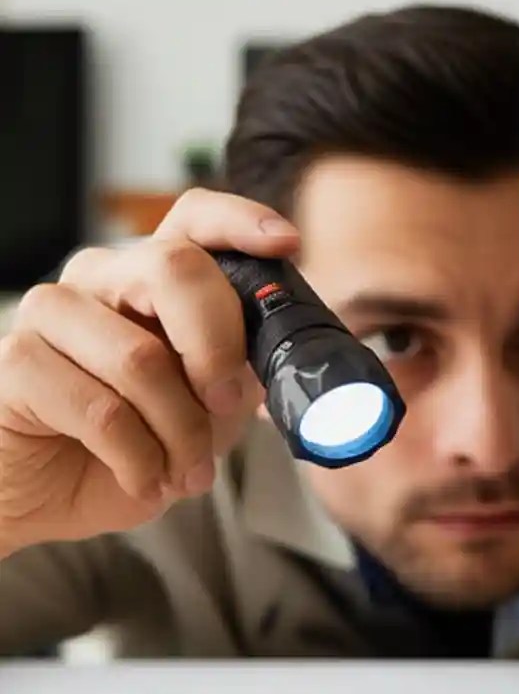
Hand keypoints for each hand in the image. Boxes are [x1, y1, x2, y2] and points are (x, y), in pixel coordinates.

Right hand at [0, 189, 299, 556]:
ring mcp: (52, 312)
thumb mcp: (216, 400)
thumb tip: (298, 360)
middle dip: (217, 347)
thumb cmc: (142, 437)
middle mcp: (102, 276)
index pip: (196, 216)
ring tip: (188, 470)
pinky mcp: (17, 362)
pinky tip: (145, 478)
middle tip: (227, 405)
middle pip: (174, 269)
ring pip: (141, 358)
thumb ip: (249, 364)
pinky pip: (102, 412)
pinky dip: (140, 460)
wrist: (58, 494)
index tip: (286, 244)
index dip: (241, 221)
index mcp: (156, 273)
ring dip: (181, 432)